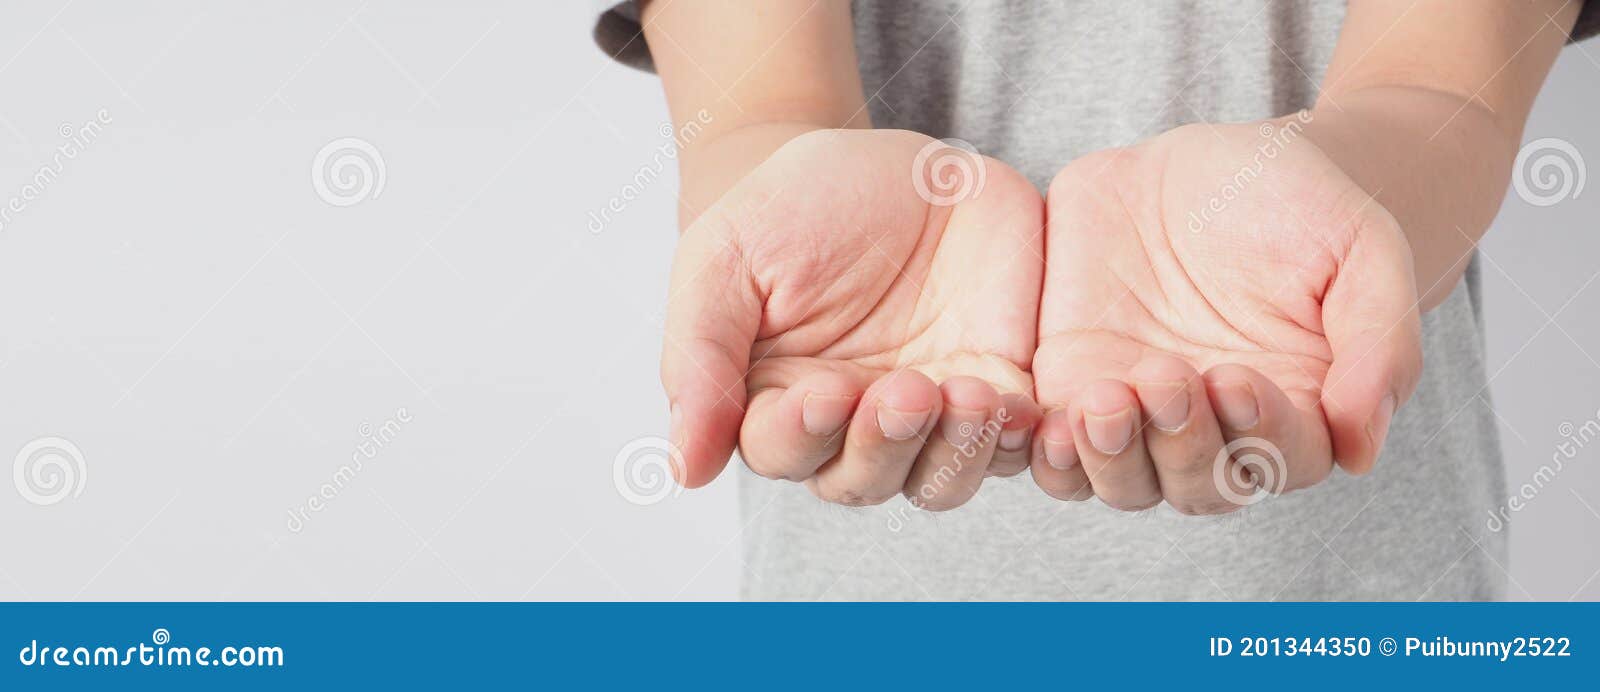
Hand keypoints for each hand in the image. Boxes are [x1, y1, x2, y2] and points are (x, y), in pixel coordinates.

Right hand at [663, 129, 1043, 509]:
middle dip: (888, 444)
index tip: (823, 394)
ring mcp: (931, 412)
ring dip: (958, 451)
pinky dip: (1027, 438)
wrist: (878, 161)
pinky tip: (1030, 410)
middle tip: (906, 391)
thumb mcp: (725, 259)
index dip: (803, 435)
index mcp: (778, 403)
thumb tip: (683, 467)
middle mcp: (853, 425)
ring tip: (973, 397)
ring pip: (943, 476)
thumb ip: (700, 359)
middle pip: (866, 477)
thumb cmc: (786, 209)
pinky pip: (1019, 439)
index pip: (784, 451)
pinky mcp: (1001, 384)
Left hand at [1029, 118, 1421, 513]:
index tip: (1238, 380)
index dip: (1260, 436)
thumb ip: (1378, 343)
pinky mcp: (1070, 383)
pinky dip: (1044, 449)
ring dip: (1106, 460)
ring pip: (1118, 480)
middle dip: (1177, 445)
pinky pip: (1051, 443)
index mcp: (1295, 414)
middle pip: (1193, 486)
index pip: (1280, 461)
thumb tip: (1362, 450)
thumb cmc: (1305, 206)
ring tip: (1100, 405)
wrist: (1215, 163)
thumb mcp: (1362, 249)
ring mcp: (1136, 413)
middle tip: (1163, 380)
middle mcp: (1212, 431)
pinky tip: (1040, 425)